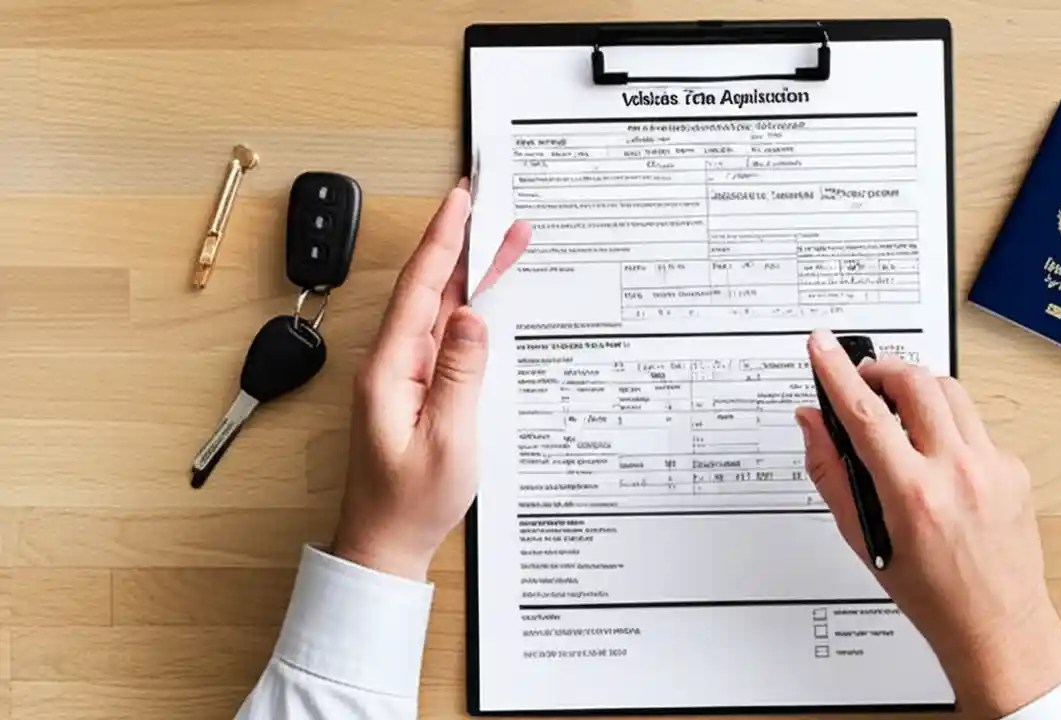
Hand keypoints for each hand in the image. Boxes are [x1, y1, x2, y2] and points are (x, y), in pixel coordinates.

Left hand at [332, 179, 529, 580]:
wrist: (384, 544)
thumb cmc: (408, 503)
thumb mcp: (446, 440)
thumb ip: (458, 375)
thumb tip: (470, 319)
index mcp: (389, 370)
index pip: (419, 290)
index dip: (442, 241)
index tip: (460, 202)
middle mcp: (392, 364)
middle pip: (430, 289)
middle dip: (461, 243)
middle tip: (490, 204)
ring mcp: (404, 375)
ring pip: (439, 309)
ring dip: (469, 273)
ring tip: (504, 239)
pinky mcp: (417, 389)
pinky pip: (444, 336)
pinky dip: (467, 309)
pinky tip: (485, 296)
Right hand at [796, 329, 1060, 717]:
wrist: (997, 624)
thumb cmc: (931, 594)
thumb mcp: (865, 539)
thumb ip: (832, 474)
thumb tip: (813, 424)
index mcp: (913, 494)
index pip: (865, 414)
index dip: (837, 372)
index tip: (822, 346)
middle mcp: (957, 473)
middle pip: (915, 383)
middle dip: (881, 370)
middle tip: (863, 381)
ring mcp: (992, 467)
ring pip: (950, 392)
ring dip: (916, 389)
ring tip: (898, 410)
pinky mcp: (1014, 468)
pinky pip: (975, 424)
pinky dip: (948, 424)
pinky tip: (937, 452)